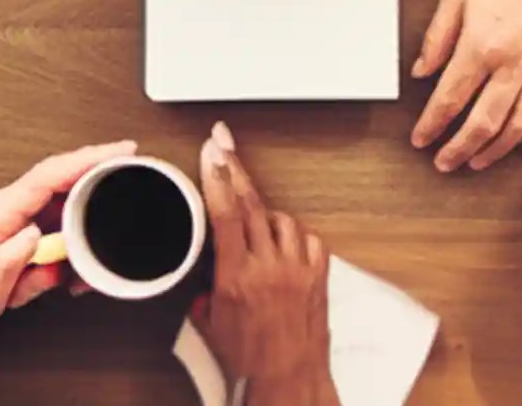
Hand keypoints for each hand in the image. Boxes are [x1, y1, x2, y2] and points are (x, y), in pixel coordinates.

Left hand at [0, 140, 138, 339]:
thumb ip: (11, 260)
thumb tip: (36, 233)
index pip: (47, 176)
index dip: (85, 160)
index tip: (118, 151)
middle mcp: (4, 202)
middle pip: (60, 174)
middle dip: (97, 170)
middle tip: (132, 171)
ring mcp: (11, 207)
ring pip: (61, 194)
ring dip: (86, 208)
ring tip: (100, 229)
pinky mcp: (18, 217)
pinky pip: (54, 210)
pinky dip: (73, 222)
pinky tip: (78, 245)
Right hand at [192, 122, 335, 402]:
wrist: (290, 377)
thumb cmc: (250, 359)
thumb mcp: (212, 326)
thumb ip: (205, 295)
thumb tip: (202, 282)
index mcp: (236, 276)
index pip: (225, 214)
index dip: (217, 178)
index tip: (210, 153)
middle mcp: (269, 266)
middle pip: (251, 203)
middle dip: (235, 169)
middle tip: (223, 145)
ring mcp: (297, 267)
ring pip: (280, 218)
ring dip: (264, 212)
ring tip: (252, 222)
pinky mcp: (319, 274)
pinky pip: (307, 238)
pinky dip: (294, 235)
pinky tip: (284, 243)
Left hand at [411, 0, 521, 170]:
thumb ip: (438, 35)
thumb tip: (423, 70)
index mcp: (482, 44)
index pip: (449, 99)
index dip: (432, 125)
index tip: (421, 140)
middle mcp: (515, 63)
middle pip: (482, 123)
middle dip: (459, 149)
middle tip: (445, 162)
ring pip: (519, 125)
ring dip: (496, 150)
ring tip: (478, 161)